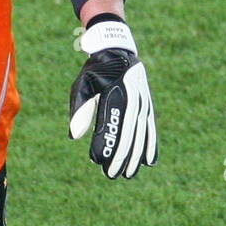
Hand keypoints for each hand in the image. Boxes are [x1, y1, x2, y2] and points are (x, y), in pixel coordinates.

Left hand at [69, 15, 156, 178]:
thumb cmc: (96, 70)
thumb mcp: (83, 85)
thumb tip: (75, 135)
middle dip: (120, 155)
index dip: (104, 143)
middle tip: (112, 174)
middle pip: (128, 132)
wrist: (118, 50)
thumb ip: (81, 109)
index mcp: (115, 92)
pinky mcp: (148, 106)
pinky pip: (151, 128)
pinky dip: (150, 144)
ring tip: (129, 174)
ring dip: (136, 155)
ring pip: (141, 133)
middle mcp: (133, 98)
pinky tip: (149, 161)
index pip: (110, 123)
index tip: (97, 160)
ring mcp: (143, 102)